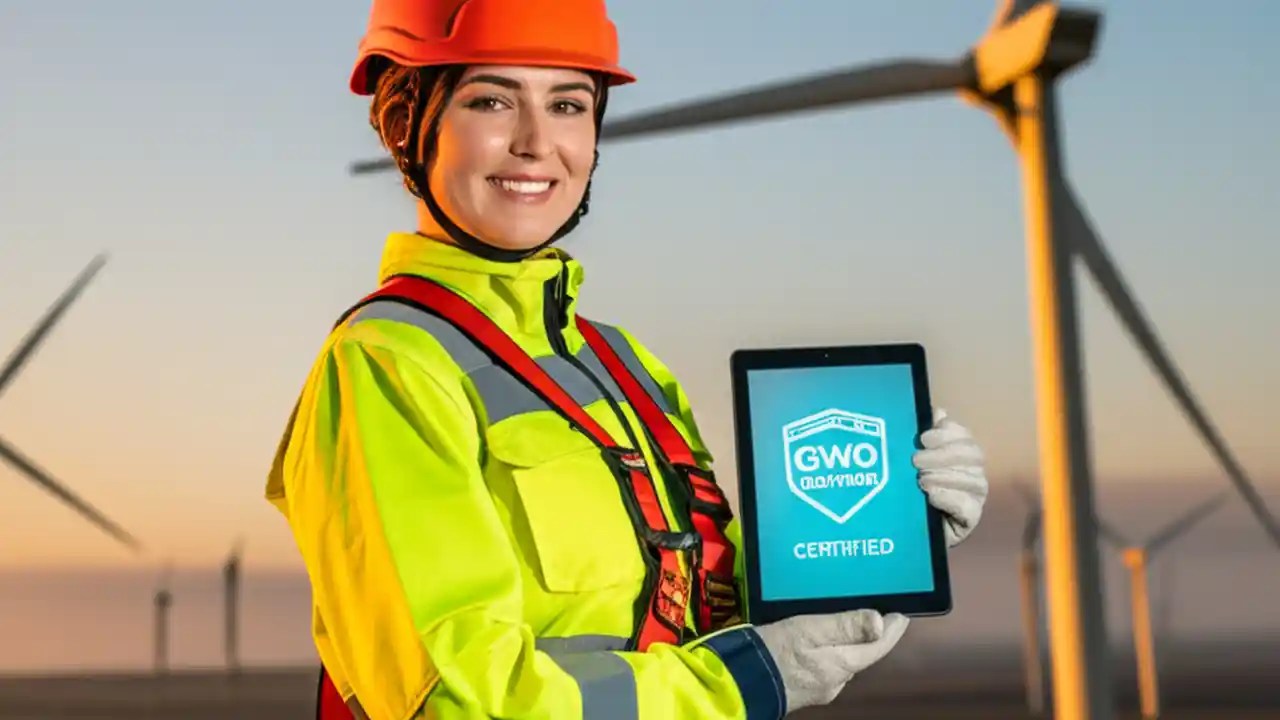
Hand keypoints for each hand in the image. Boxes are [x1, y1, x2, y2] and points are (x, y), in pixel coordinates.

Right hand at [753, 609, 909, 712]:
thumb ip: (844, 626)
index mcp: (841, 665)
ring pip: (841, 662)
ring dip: (848, 644)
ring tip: (846, 622)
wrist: (738, 682)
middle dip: (869, 637)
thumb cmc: (774, 652)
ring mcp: (818, 688)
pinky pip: (824, 666)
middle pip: (860, 656)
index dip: (892, 631)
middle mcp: (835, 681)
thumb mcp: (809, 629)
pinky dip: (829, 652)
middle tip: (875, 613)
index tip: (901, 616)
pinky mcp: (802, 688)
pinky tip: (819, 642)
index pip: (877, 647)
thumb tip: (880, 622)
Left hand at [913, 407, 987, 546]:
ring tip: (920, 480)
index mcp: (963, 456)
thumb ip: (927, 437)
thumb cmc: (914, 492)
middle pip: (972, 456)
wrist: (909, 530)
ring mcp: (976, 498)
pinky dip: (950, 498)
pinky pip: (968, 507)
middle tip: (915, 460)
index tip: (923, 437)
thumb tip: (938, 411)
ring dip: (943, 476)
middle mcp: (975, 474)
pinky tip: (932, 495)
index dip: (948, 433)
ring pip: (972, 480)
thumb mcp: (916, 462)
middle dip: (943, 454)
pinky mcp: (970, 520)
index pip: (966, 438)